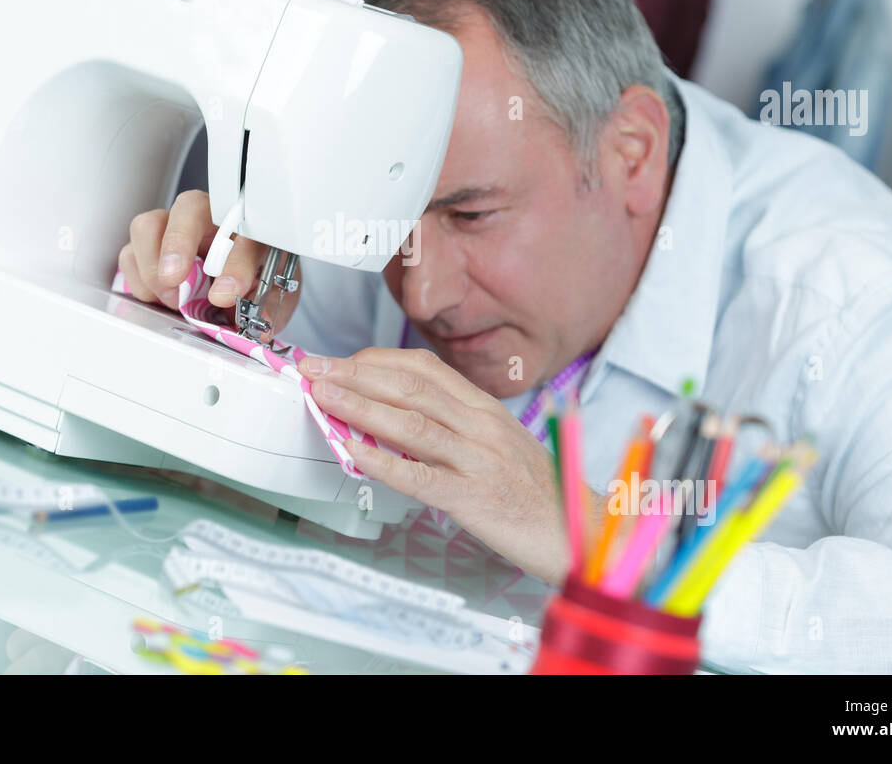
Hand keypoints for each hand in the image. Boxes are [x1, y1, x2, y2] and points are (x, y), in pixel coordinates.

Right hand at [119, 190, 299, 332]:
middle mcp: (210, 220)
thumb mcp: (271, 295)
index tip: (226, 293)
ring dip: (153, 265)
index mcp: (248, 227)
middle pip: (188, 207)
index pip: (244, 233)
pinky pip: (130, 254)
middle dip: (178, 243)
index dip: (234, 264)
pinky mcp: (149, 248)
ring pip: (149, 226)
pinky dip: (138, 278)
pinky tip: (158, 297)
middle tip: (176, 280)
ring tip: (172, 298)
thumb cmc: (254, 279)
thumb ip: (268, 305)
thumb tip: (260, 322)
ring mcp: (175, 230)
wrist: (238, 284)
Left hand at [296, 347, 600, 584]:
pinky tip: (353, 451)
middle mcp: (480, 424)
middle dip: (354, 373)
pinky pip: (420, 476)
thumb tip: (394, 416)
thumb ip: (452, 426)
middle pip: (409, 386)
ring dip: (359, 405)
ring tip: (323, 396)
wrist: (577, 532)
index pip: (421, 367)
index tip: (338, 360)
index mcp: (483, 408)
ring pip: (410, 422)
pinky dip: (383, 460)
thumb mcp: (496, 444)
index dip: (373, 359)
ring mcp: (477, 459)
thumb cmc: (535, 492)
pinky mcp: (474, 497)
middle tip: (314, 368)